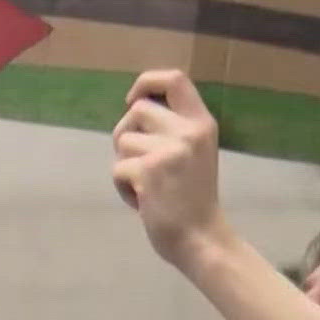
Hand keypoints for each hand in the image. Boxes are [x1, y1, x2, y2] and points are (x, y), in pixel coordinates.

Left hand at [112, 70, 231, 268]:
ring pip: (123, 140)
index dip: (147, 81)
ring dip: (125, 165)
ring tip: (147, 187)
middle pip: (137, 110)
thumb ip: (174, 129)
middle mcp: (188, 132)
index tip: (133, 99)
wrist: (202, 240)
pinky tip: (143, 202)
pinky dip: (123, 188)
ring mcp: (168, 150)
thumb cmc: (194, 200)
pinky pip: (117, 169)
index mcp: (202, 124)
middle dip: (127, 134)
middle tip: (139, 162)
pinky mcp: (148, 171)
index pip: (175, 79)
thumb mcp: (196, 153)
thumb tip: (134, 108)